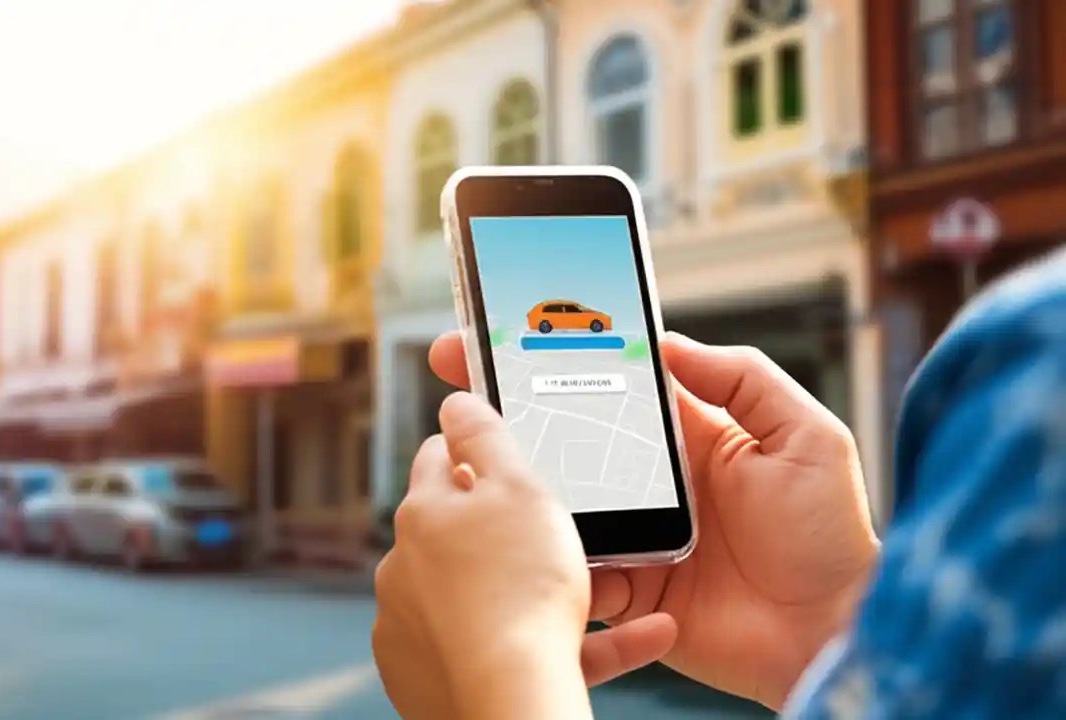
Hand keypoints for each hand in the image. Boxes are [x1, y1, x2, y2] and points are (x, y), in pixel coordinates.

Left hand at [372, 392, 676, 719]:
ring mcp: (412, 625)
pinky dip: (542, 644)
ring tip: (607, 595)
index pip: (439, 459)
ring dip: (532, 591)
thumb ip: (487, 438)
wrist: (512, 696)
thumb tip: (454, 401)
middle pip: (459, 531)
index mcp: (423, 512)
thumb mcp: (519, 489)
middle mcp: (403, 567)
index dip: (477, 453)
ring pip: (482, 595)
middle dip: (504, 530)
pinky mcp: (427, 676)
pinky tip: (619, 641)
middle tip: (559, 533)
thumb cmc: (522, 587)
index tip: (511, 459)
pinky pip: (494, 650)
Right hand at [427, 332, 880, 709]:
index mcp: (688, 438)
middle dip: (511, 406)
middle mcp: (652, 482)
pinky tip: (519, 531)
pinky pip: (573, 570)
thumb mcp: (806, 435)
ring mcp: (634, 536)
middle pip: (568, 437)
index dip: (562, 358)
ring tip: (475, 453)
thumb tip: (668, 343)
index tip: (508, 330)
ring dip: (520, 480)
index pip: (611, 387)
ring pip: (558, 502)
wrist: (831, 632)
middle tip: (456, 372)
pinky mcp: (625, 591)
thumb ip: (743, 379)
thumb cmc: (830, 534)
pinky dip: (548, 556)